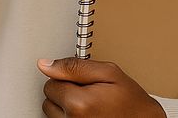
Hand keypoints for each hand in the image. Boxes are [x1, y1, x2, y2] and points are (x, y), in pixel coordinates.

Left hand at [38, 57, 165, 117]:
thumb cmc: (131, 103)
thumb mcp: (109, 73)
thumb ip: (75, 66)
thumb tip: (46, 65)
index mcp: (78, 104)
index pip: (50, 83)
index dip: (68, 78)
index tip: (84, 82)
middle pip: (49, 99)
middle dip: (65, 93)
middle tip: (89, 93)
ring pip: (52, 113)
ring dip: (66, 107)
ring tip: (89, 106)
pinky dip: (69, 117)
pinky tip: (86, 114)